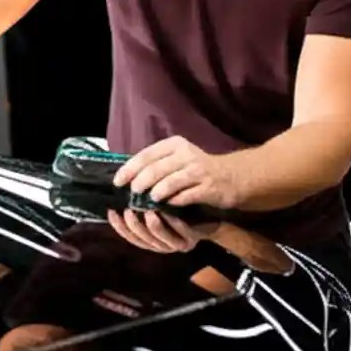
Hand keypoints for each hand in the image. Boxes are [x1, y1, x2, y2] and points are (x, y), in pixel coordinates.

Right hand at [107, 208, 204, 253]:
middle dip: (135, 226)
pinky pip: (181, 233)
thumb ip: (142, 208)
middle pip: (143, 239)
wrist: (209, 219)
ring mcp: (177, 244)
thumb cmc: (180, 212)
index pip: (130, 237)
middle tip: (130, 210)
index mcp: (150, 240)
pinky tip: (168, 211)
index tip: (112, 212)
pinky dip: (174, 223)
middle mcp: (162, 246)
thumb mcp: (159, 212)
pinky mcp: (191, 239)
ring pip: (160, 239)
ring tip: (149, 211)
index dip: (119, 226)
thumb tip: (121, 196)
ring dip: (153, 226)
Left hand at [112, 136, 240, 208]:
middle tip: (133, 193)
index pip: (145, 155)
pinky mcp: (209, 187)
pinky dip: (174, 202)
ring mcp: (199, 171)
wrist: (232, 176)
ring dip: (155, 193)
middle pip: (155, 169)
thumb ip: (156, 163)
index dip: (129, 169)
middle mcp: (186, 154)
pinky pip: (187, 196)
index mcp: (174, 145)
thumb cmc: (196, 169)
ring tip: (149, 200)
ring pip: (169, 182)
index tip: (118, 182)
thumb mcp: (177, 158)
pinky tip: (168, 206)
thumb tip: (127, 176)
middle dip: (140, 182)